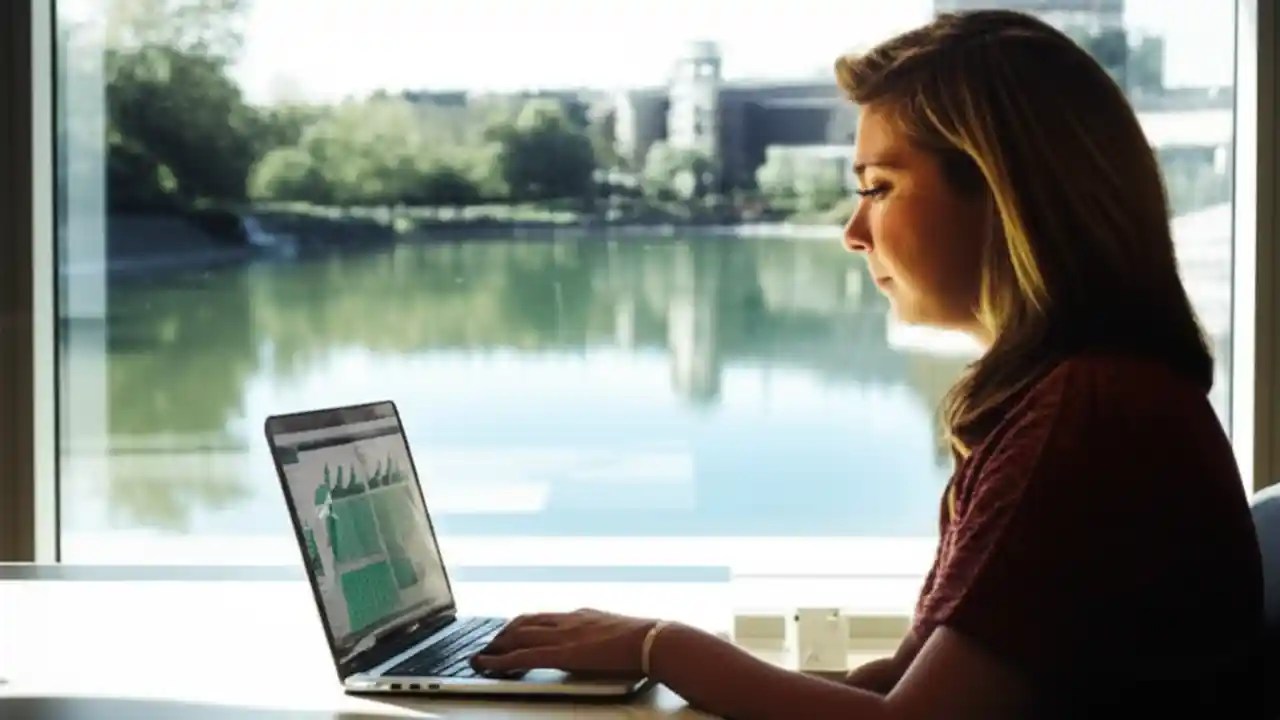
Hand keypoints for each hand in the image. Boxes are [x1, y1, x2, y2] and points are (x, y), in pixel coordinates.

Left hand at [471, 609, 657, 677]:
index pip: (545, 616)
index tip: (513, 629)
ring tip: (482, 655)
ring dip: (495, 644)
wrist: (654, 640)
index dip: (524, 623)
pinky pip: (521, 655)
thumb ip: (604, 635)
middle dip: (504, 632)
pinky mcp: (560, 653)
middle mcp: (568, 620)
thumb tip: (605, 644)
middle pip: (525, 621)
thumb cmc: (647, 641)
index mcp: (583, 615)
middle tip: (490, 643)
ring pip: (517, 634)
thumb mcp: (620, 632)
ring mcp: (563, 635)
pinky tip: (486, 665)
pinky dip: (499, 660)